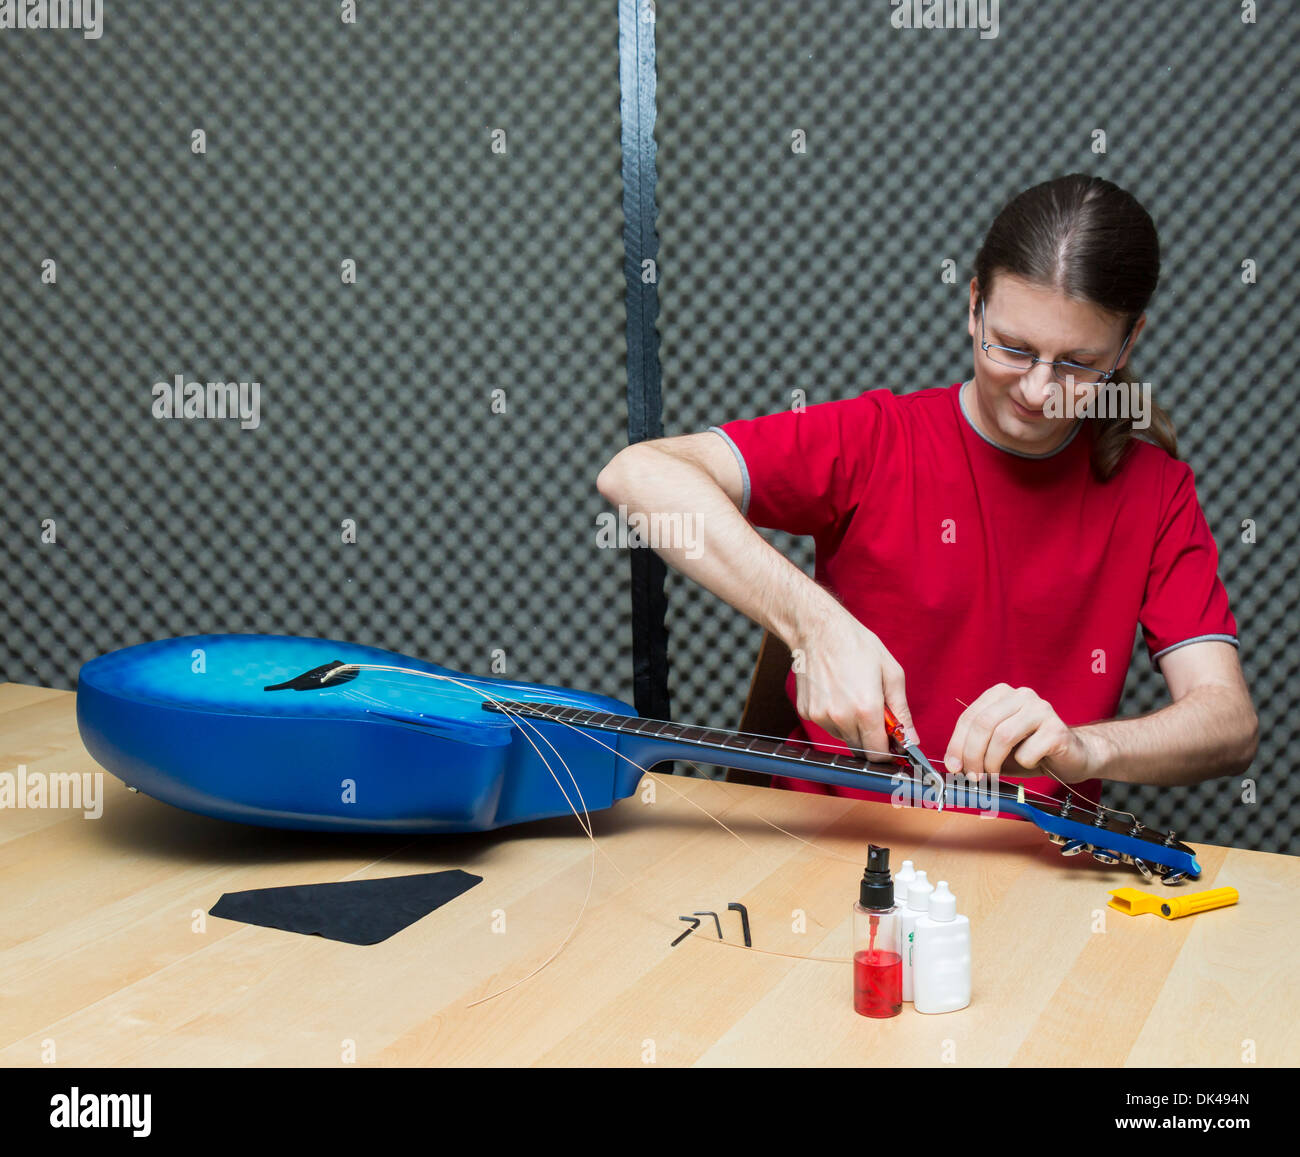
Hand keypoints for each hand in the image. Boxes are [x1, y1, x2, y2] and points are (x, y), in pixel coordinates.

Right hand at [789, 603, 912, 759]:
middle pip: (861, 749)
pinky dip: (835, 717)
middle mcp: (841, 717)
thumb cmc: (857, 645)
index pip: (878, 753)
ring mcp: (821, 716)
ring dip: (852, 727)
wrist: (819, 630)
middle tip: (874, 714)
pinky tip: (836, 694)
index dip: (888, 751)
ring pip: (843, 737)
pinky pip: (827, 726)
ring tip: (853, 697)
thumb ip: (902, 711)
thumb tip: (911, 738)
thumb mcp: (891, 673)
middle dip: (871, 738)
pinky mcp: (807, 712)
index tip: (891, 741)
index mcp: (866, 709)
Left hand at [943, 684, 1094, 783]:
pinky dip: (1023, 764)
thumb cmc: (1031, 751)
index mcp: (1001, 694)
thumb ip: (976, 749)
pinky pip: (1028, 751)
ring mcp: (1041, 709)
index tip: (953, 767)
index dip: (957, 744)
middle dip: (972, 755)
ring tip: (992, 777)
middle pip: (984, 724)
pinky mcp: (1057, 729)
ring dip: (992, 762)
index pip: (970, 716)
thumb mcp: (996, 748)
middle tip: (972, 777)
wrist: (1074, 756)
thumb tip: (953, 765)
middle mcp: (1021, 695)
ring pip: (1003, 736)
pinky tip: (1031, 763)